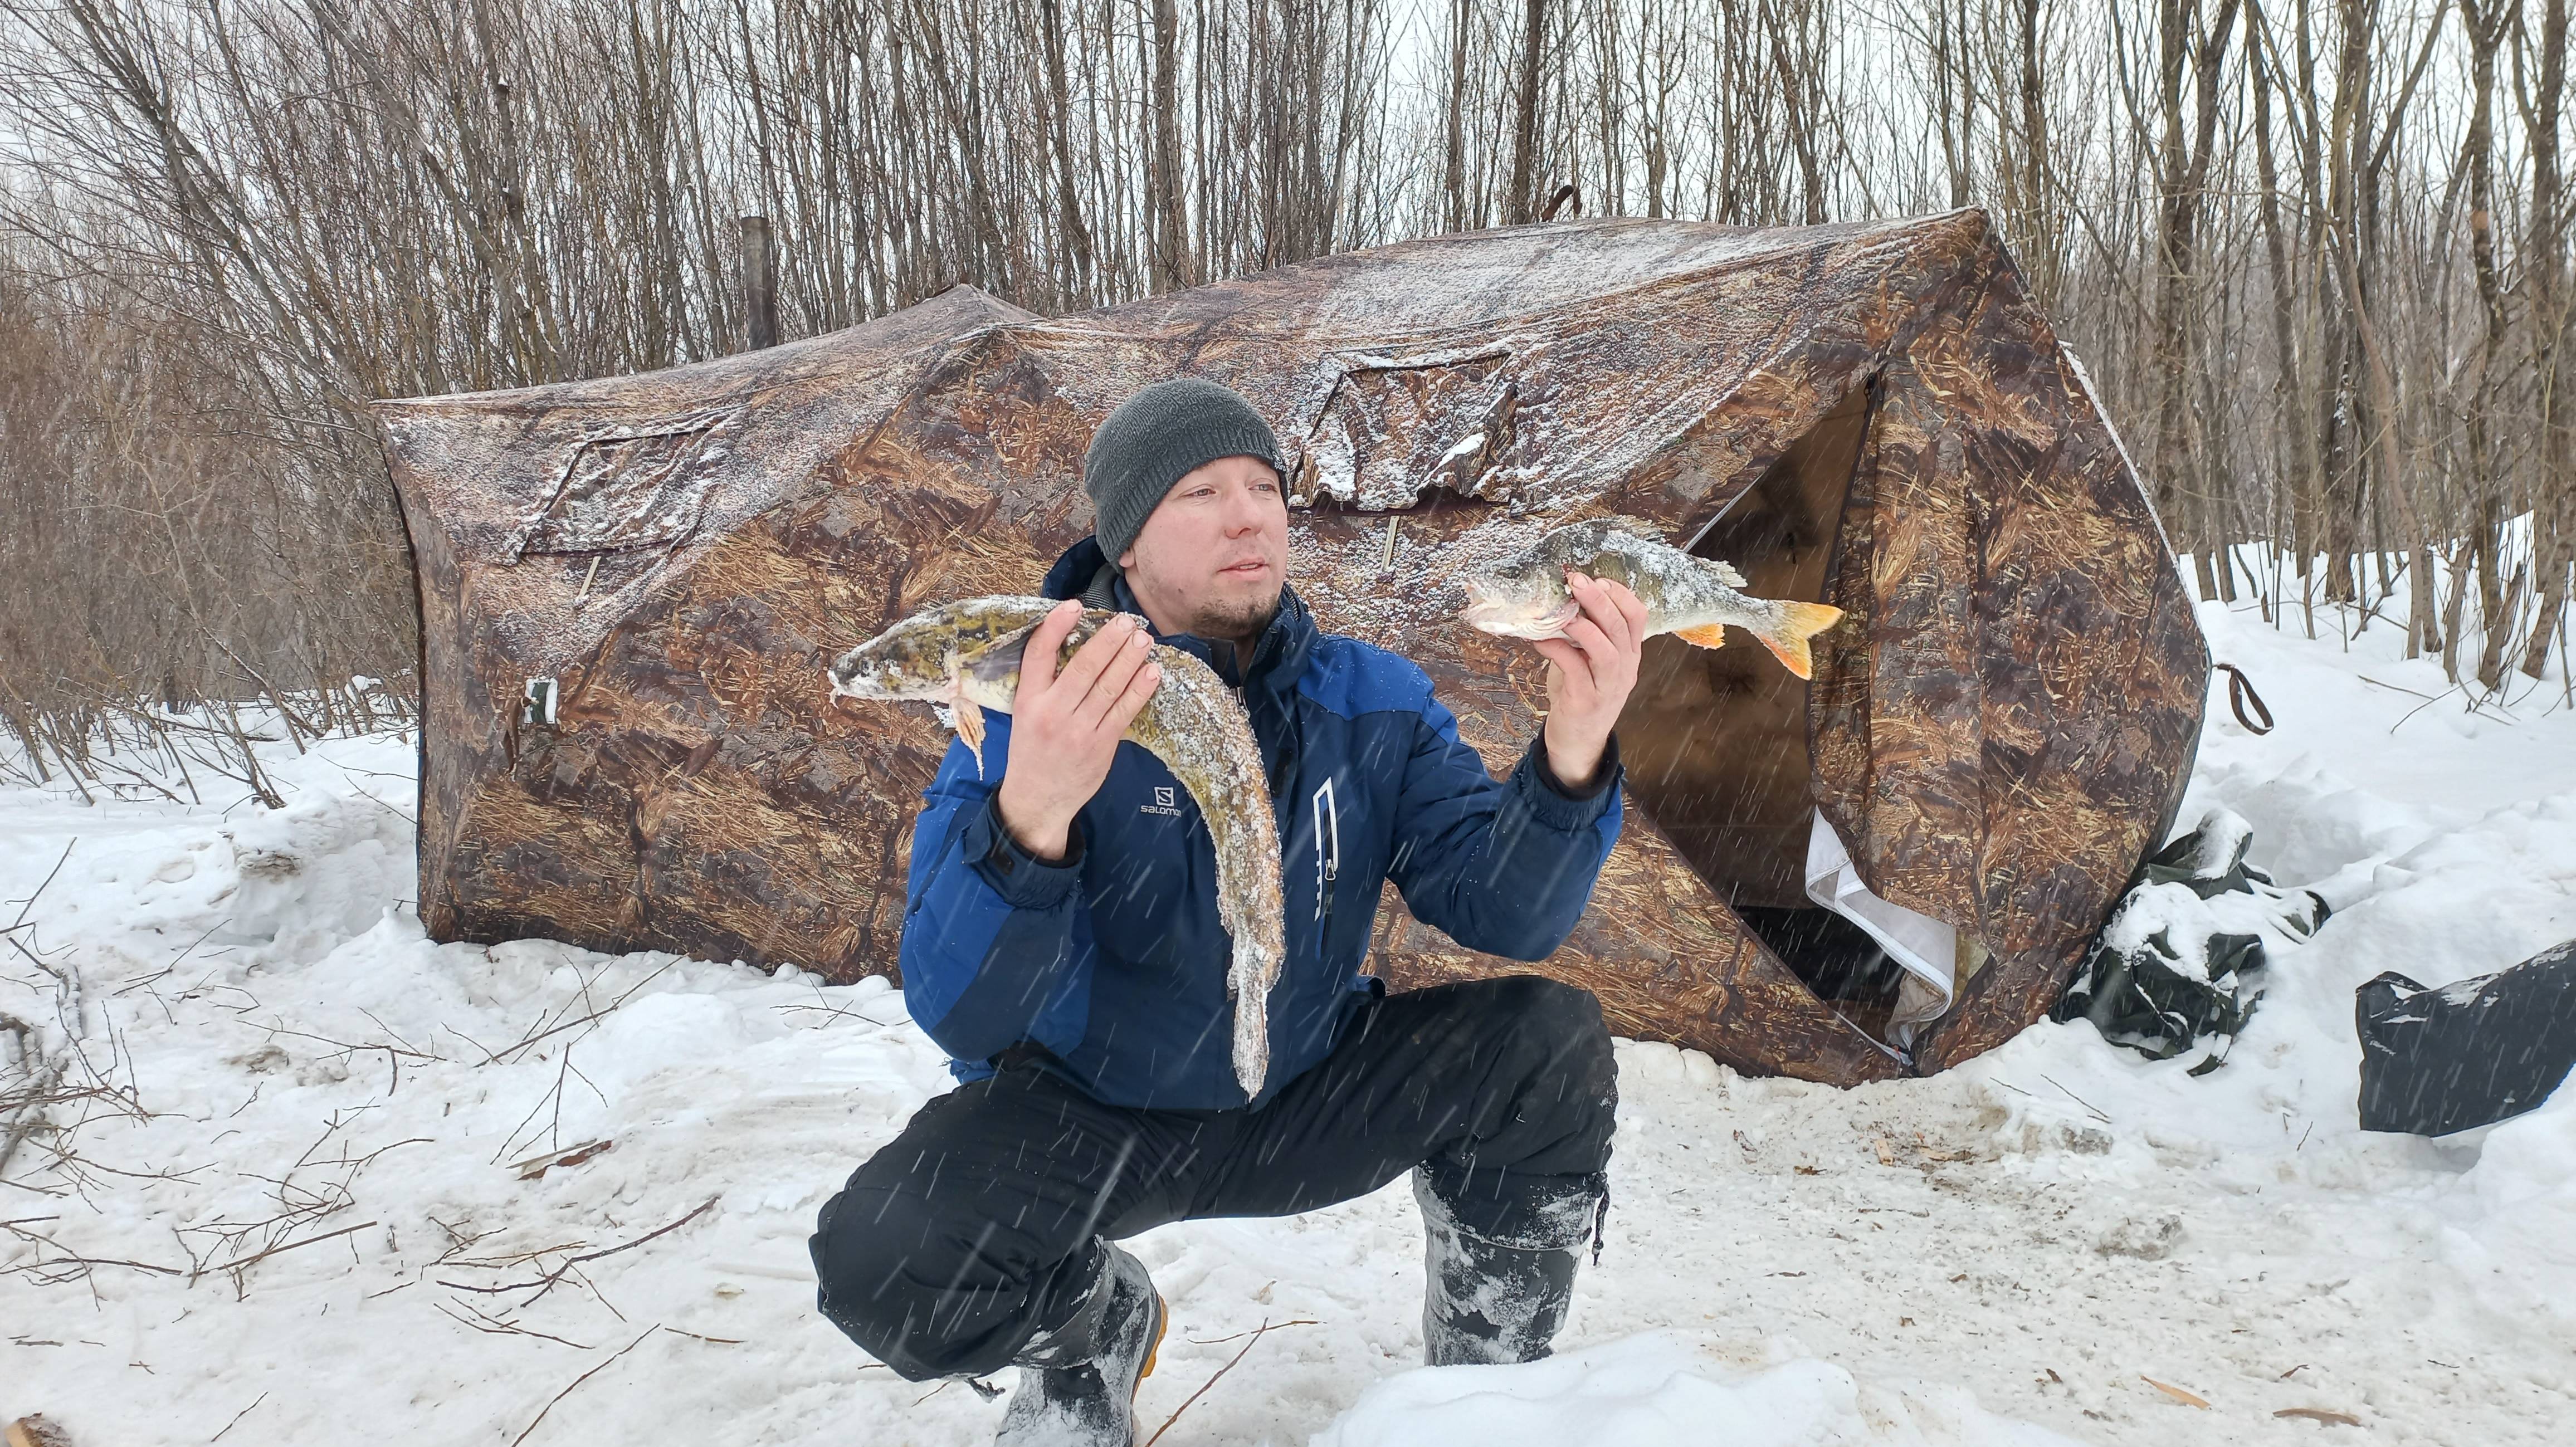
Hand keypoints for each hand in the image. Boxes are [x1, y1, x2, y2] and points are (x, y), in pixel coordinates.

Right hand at [993, 602, 1161, 859]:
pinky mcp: (1101, 746)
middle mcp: (1052, 713)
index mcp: (1028, 701)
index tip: (1074, 605)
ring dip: (1129, 660)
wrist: (1038, 800)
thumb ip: (1045, 684)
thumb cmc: (1032, 750)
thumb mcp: (1025, 714)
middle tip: (1127, 621)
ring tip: (1144, 639)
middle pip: (1083, 668)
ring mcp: (1078, 731)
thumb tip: (1076, 644)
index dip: (1055, 626)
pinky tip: (1151, 672)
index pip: (1038, 655)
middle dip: (1108, 641)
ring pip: (1108, 687)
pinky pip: (1124, 712)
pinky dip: (1139, 690)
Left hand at [1530, 571, 1645, 787]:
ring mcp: (1607, 687)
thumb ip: (1585, 634)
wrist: (1577, 742)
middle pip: (1620, 627)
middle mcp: (1625, 669)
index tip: (1597, 579)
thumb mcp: (1590, 661)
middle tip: (1577, 580)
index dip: (1620, 594)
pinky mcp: (1585, 702)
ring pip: (1605, 649)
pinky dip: (1557, 649)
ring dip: (1584, 625)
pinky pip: (1574, 669)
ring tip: (1563, 609)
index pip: (1638, 616)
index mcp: (1629, 655)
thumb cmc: (1580, 694)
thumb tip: (1563, 599)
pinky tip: (1540, 639)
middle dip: (1599, 600)